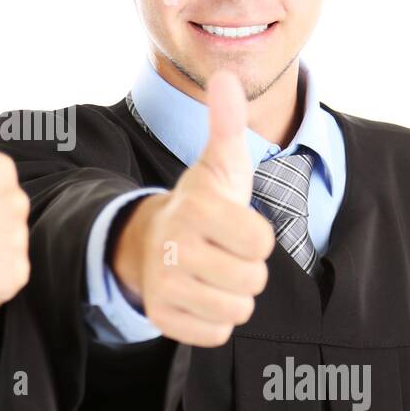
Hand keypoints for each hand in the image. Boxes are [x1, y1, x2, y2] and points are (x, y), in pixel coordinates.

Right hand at [111, 69, 275, 346]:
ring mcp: (164, 284)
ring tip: (212, 273)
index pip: (262, 243)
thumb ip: (227, 125)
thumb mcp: (217, 166)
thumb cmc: (199, 206)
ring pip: (236, 310)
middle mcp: (174, 247)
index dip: (256, 237)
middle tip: (222, 252)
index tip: (234, 225)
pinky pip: (216, 333)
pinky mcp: (161, 317)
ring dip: (232, 295)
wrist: (147, 244)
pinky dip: (214, 320)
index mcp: (196, 209)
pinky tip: (199, 295)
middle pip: (252, 280)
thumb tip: (226, 77)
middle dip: (245, 268)